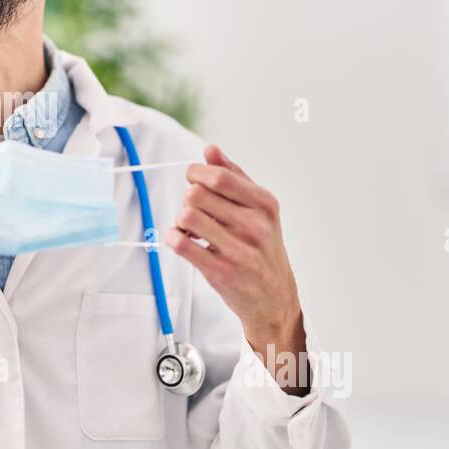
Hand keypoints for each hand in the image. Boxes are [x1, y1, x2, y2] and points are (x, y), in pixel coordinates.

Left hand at [164, 145, 301, 344]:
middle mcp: (254, 225)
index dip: (196, 173)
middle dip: (188, 198)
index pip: (218, 176)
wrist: (274, 297)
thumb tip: (210, 150)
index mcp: (264, 204)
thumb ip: (235, 177)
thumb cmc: (263, 248)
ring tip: (190, 228)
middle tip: (194, 209)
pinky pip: (182, 245)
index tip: (193, 180)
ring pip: (187, 216)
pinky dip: (173, 238)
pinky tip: (181, 240)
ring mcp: (238, 249)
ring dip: (180, 220)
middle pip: (197, 194)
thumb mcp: (258, 209)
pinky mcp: (220, 271)